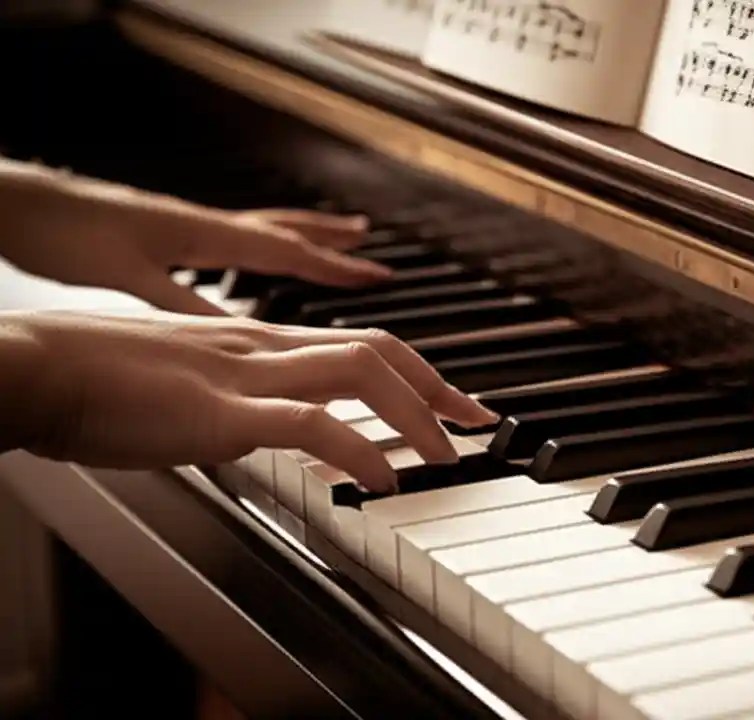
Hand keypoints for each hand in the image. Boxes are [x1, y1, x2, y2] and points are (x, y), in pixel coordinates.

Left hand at [0, 158, 391, 314]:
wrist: (20, 205)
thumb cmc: (68, 234)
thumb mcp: (134, 279)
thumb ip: (193, 306)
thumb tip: (244, 331)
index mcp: (206, 235)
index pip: (288, 251)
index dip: (335, 267)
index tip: (377, 276)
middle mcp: (204, 225)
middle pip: (284, 230)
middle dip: (329, 241)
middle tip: (368, 245)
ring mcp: (186, 226)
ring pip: (259, 228)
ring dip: (300, 234)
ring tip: (328, 237)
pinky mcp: (164, 233)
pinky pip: (231, 238)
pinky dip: (258, 246)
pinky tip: (248, 261)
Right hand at [0, 311, 498, 491]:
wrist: (36, 367)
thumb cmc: (98, 381)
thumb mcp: (189, 389)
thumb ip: (237, 404)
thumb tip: (269, 433)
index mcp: (257, 342)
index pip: (360, 343)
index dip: (417, 370)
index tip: (453, 401)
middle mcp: (263, 348)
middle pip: (379, 349)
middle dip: (439, 386)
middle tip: (478, 423)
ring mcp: (244, 375)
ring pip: (360, 373)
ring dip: (416, 415)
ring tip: (444, 457)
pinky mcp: (218, 412)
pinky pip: (309, 424)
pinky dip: (357, 450)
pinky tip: (381, 480)